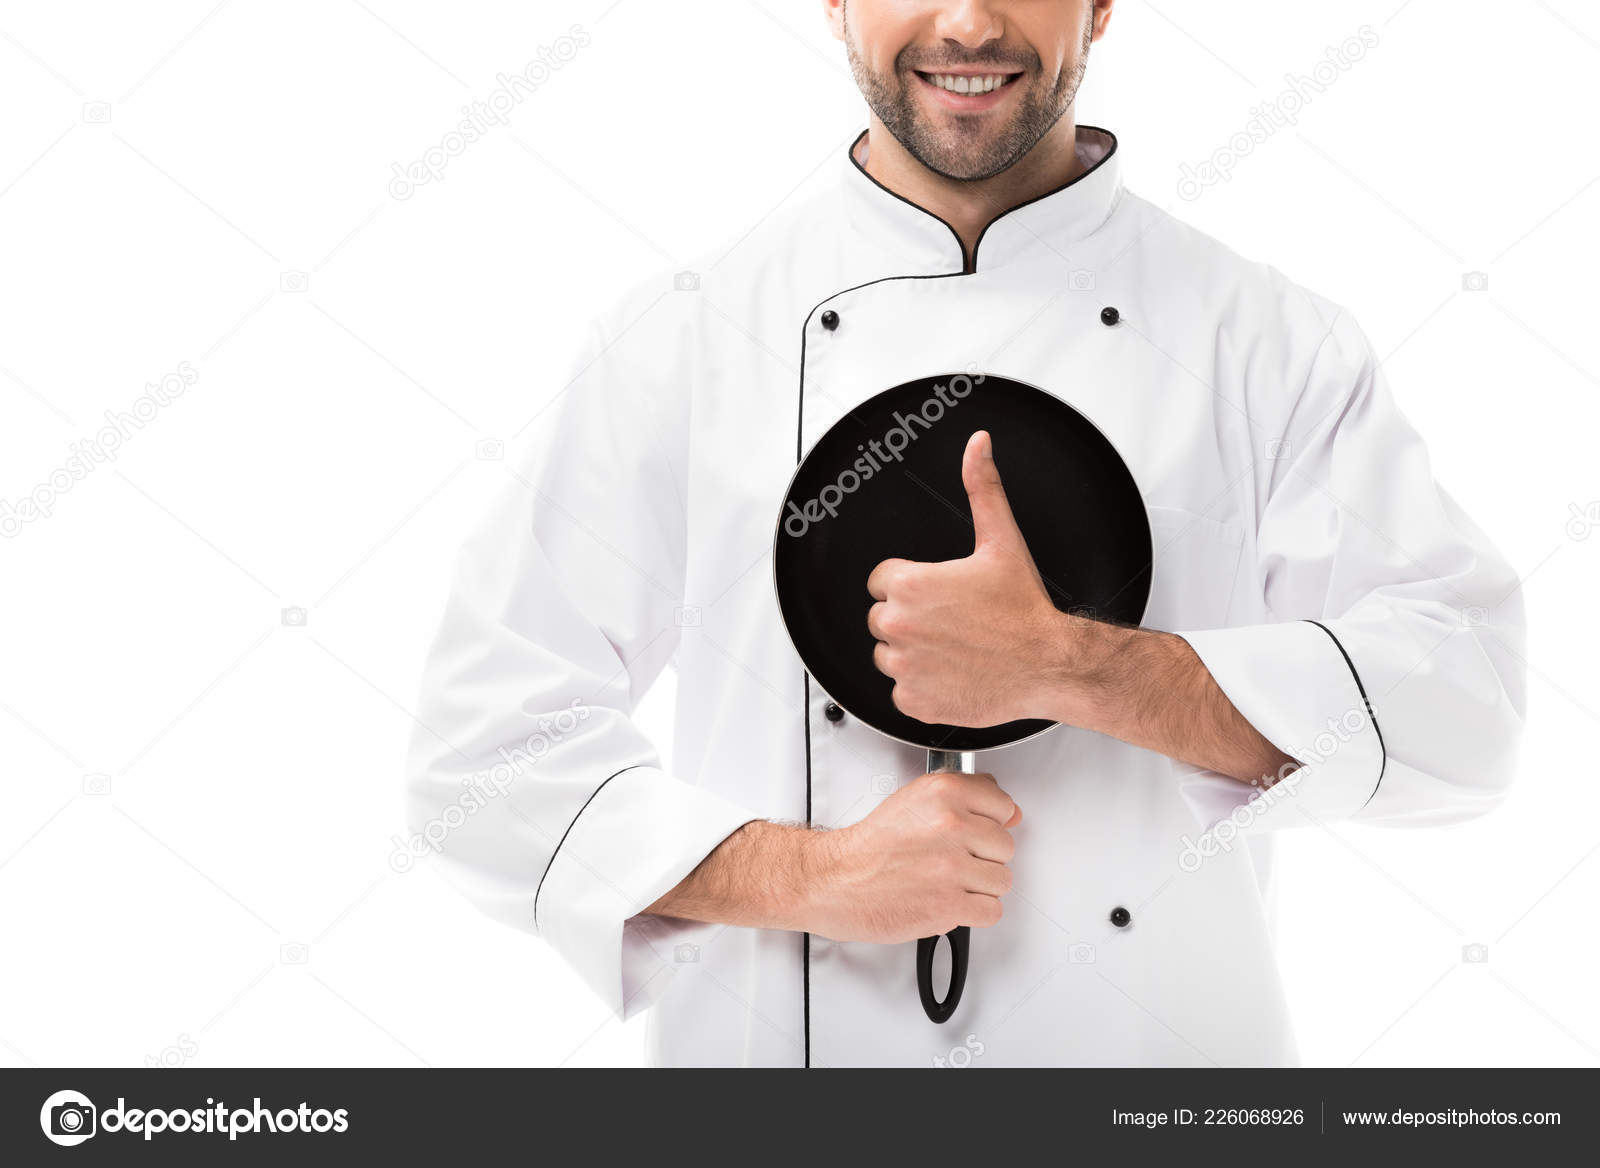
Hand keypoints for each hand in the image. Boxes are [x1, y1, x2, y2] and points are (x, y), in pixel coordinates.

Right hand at [801, 770, 1020, 943]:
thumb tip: (1012, 813)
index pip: (1004, 806)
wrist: (835, 880)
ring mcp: (952, 867)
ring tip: (946, 881)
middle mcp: (951, 825)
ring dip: (978, 887)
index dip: (987, 823)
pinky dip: (973, 913)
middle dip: (981, 857)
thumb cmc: (871, 846)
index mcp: (944, 793)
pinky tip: (949, 901)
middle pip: (1006, 847)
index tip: (969, 832)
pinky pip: (992, 911)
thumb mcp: (916, 801)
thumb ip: (968, 799)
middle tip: (949, 860)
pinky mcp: (950, 905)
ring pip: (1002, 881)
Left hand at [867, 430, 1074, 726]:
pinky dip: (922, 687)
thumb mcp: (1002, 540)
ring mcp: (904, 668)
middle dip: (911, 618)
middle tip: (953, 621)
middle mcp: (898, 626)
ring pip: (888, 655)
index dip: (913, 585)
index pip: (882, 581)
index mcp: (908, 585)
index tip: (941, 594)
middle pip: (881, 618)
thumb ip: (982, 488)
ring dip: (913, 653)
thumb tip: (978, 446)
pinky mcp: (913, 701)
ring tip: (954, 647)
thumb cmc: (1025, 609)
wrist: (1049, 663)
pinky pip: (901, 691)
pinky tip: (953, 673)